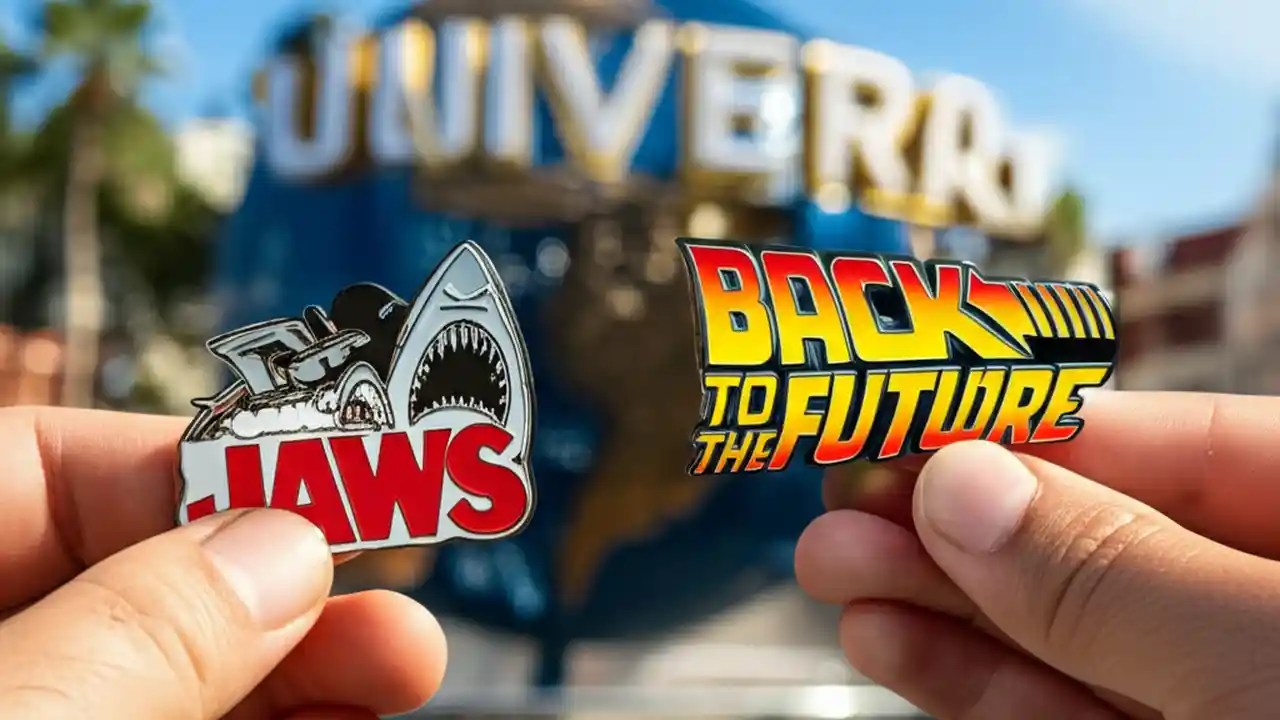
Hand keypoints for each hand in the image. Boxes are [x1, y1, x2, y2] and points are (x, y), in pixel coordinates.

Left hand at [0, 407, 446, 719]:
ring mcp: (35, 712)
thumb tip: (283, 547)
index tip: (333, 487)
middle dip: (280, 580)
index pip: (48, 465)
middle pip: (137, 575)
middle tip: (391, 585)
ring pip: (177, 670)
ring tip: (406, 659)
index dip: (199, 466)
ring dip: (306, 658)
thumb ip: (138, 630)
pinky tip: (343, 715)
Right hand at [796, 391, 1279, 718]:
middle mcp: (1271, 615)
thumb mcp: (1265, 657)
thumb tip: (966, 483)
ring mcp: (1226, 701)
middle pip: (1108, 538)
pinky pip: (1059, 716)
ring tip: (833, 562)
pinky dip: (968, 680)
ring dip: (936, 599)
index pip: (1196, 444)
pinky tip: (886, 637)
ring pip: (1067, 634)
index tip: (926, 410)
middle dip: (965, 517)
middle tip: (849, 490)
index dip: (1053, 422)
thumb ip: (1117, 570)